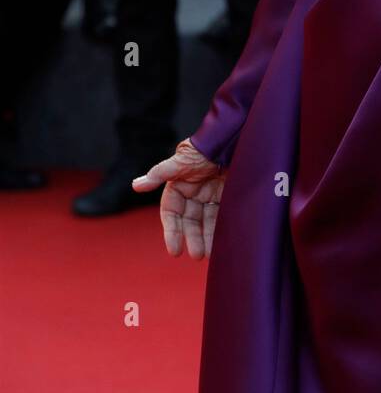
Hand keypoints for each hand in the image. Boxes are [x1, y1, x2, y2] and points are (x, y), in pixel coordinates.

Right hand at [132, 139, 224, 258]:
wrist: (231, 138)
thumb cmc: (203, 148)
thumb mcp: (181, 161)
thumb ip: (160, 174)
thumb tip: (135, 185)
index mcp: (178, 184)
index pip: (171, 212)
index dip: (172, 231)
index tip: (175, 250)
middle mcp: (193, 191)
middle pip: (189, 219)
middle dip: (192, 237)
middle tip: (197, 255)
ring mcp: (209, 193)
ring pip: (205, 220)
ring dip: (206, 237)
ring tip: (209, 254)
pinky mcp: (225, 194)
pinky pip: (220, 214)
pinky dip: (220, 228)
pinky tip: (222, 241)